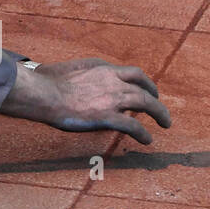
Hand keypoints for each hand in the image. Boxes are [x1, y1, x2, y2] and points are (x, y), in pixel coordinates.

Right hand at [0, 58, 170, 143]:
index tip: (143, 89)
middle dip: (155, 96)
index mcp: (103, 68)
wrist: (44, 92)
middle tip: (159, 107)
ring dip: (159, 113)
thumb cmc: (48, 81)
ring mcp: (112, 98)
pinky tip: (147, 140)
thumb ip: (84, 74)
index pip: (130, 73)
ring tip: (165, 123)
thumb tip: (79, 81)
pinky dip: (143, 134)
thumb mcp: (71, 69)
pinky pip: (133, 126)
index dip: (141, 82)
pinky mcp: (108, 116)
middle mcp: (112, 80)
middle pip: (143, 86)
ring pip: (145, 103)